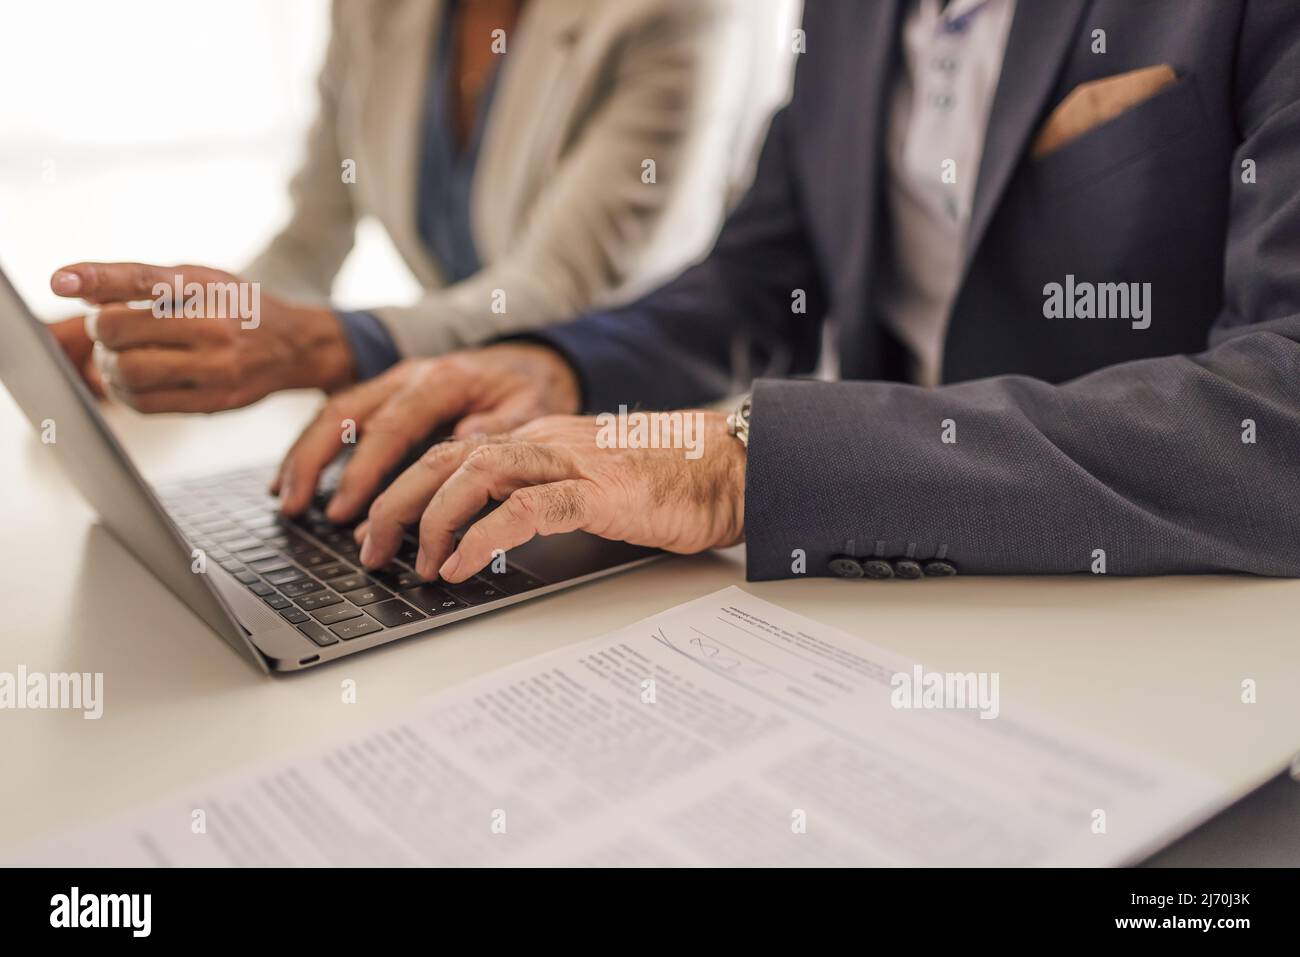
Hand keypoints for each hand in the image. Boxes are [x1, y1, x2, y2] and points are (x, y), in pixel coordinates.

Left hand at [49, 261, 354, 412]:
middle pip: (121, 329)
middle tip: (109, 329)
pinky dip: (125, 392)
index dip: (96, 278)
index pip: (143, 279)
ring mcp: (216, 368)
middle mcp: (214, 326)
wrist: (295, 347)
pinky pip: (146, 404)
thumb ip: (147, 281)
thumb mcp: (201, 278)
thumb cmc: (240, 308)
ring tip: (119, 357)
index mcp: (207, 287)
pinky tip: (133, 380)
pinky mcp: (214, 401)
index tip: (61, 281)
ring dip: (108, 364)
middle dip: (101, 329)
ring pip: (128, 372)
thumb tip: (83, 291)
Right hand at [273, 343, 582, 519]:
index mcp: (444, 380)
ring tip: (285, 499)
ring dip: (305, 455)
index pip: (392, 426)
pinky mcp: (391, 393)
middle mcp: (411, 375)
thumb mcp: (533, 408)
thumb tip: (467, 443)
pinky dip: (317, 446)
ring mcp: (396, 381)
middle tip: (295, 508)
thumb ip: (503, 427)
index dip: (363, 470)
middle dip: (313, 462)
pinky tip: (299, 478)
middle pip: (345, 413)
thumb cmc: (533, 387)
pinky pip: (344, 415)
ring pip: (335, 411)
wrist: (536, 358)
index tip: (346, 509)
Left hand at [354, 411, 745, 581]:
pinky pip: (526, 510)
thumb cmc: (669, 479)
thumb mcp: (589, 480)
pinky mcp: (600, 492)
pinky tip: (462, 565)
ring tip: (409, 561)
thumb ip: (542, 492)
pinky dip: (484, 536)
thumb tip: (489, 530)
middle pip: (446, 456)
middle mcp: (545, 439)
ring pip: (476, 473)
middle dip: (394, 501)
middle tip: (365, 546)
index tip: (374, 523)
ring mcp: (571, 462)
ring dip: (429, 518)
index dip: (403, 484)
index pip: (452, 449)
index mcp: (539, 436)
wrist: (732, 466)